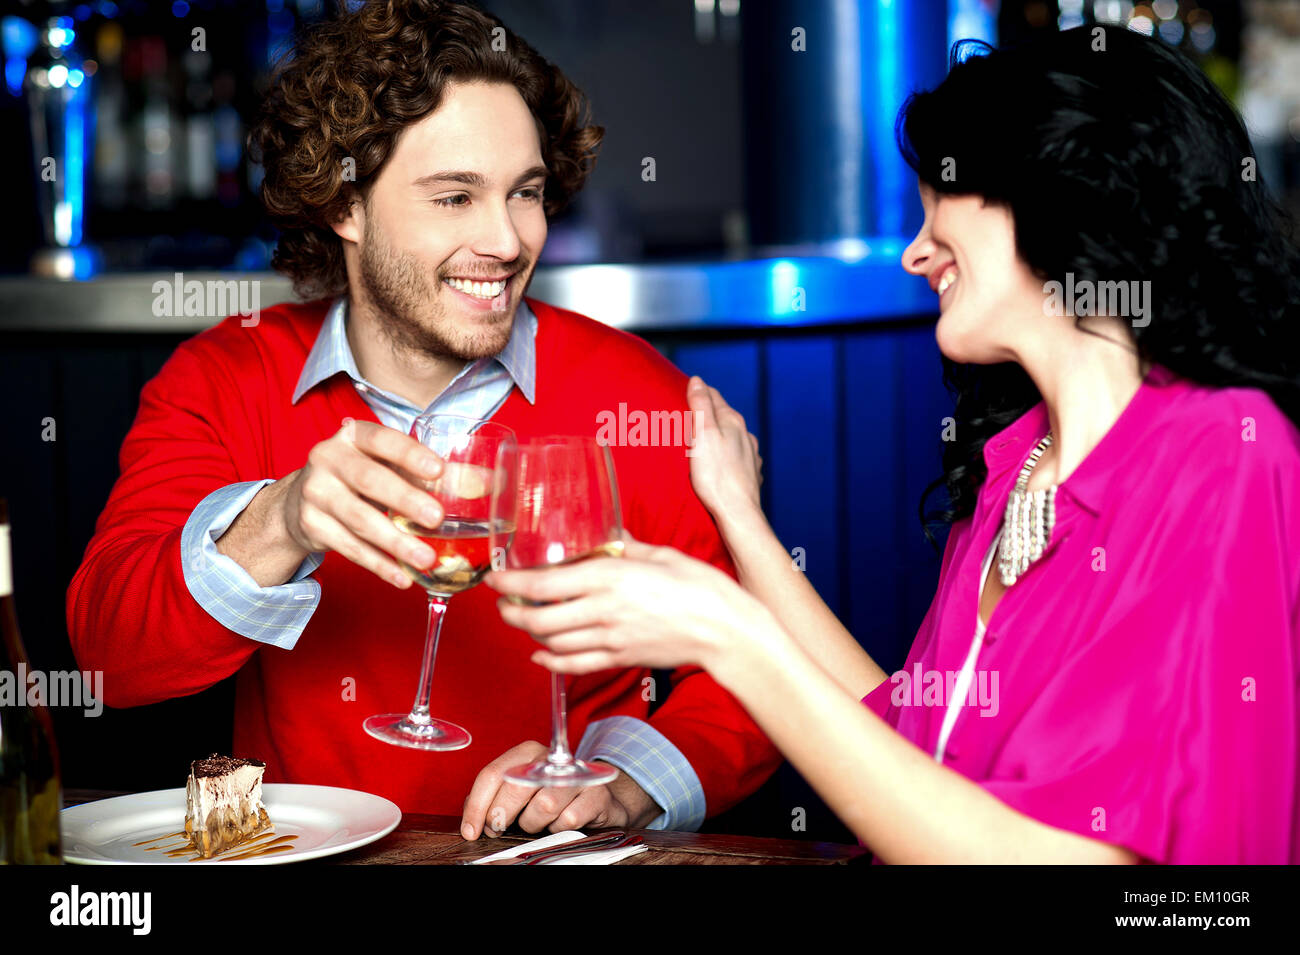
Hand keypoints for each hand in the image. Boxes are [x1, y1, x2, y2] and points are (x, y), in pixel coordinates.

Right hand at [279, 418, 446, 588]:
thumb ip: (436, 473)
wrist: (302, 499)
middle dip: (405, 500)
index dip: (410, 454)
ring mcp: (316, 493)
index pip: (382, 439)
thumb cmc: (360, 476)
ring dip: (396, 542)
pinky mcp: (311, 526)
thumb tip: (490, 484)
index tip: (438, 469)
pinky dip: (379, 564)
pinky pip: (349, 548)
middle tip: (437, 519)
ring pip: (360, 519)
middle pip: (370, 480)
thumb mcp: (390, 465)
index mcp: (353, 436)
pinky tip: (402, 576)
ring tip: (427, 558)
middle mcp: (328, 459)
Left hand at [460, 741, 662, 838]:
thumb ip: (493, 797)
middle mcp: (551, 758)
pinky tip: (560, 823)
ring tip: (536, 823)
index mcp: (528, 752)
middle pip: (515, 787)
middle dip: (501, 815)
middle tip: (498, 829)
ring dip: (534, 824)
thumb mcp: (520, 791)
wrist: (597, 799)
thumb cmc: (551, 796)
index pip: (493, 774)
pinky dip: (559, 828)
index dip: (477, 806)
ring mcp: (576, 774)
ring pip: (543, 806)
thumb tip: (470, 814)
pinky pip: (567, 819)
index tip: (471, 830)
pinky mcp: (596, 793)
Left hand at [486, 537, 761, 674]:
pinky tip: (541, 654)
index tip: (495, 578)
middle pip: (537, 618)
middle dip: (510, 612)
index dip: (510, 583)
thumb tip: (610, 532)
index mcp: (608, 577)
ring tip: (521, 621)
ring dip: (528, 633)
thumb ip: (627, 544)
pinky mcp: (620, 659)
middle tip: (501, 603)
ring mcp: (609, 639)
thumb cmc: (699, 587)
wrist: (725, 630)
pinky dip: (551, 661)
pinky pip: (574, 665)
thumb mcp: (660, 554)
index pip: (542, 584)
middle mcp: (601, 610)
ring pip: (551, 642)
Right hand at [686, 376, 762, 525]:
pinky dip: (726, 453)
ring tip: (702, 440)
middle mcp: (745, 435)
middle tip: (688, 415)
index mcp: (732, 422)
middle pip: (723, 416)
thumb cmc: (716, 476)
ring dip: (718, 435)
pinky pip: (736, 456)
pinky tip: (719, 462)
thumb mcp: (702, 436)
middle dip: (707, 414)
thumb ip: (700, 406)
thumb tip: (697, 380)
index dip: (698, 392)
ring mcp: (750, 454)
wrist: (737, 513)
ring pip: (731, 437)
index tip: (684, 391)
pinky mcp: (750, 473)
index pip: (714, 396)